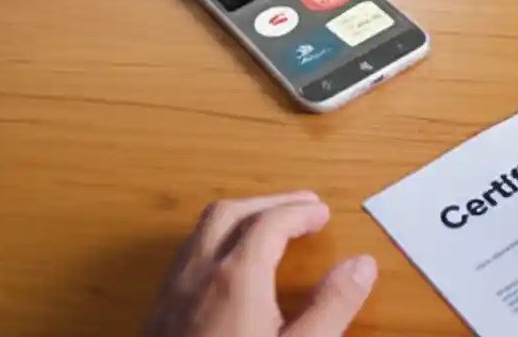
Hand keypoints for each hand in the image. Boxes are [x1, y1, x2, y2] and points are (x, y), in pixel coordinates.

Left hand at [144, 191, 376, 336]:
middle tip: (302, 207)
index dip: (300, 213)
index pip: (270, 223)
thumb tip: (361, 264)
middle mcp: (197, 274)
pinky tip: (229, 267)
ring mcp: (170, 293)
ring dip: (239, 217)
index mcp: (235, 278)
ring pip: (201, 231)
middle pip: (230, 213)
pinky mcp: (155, 314)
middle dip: (269, 202)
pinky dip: (215, 240)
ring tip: (269, 226)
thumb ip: (331, 307)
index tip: (323, 215)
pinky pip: (186, 256)